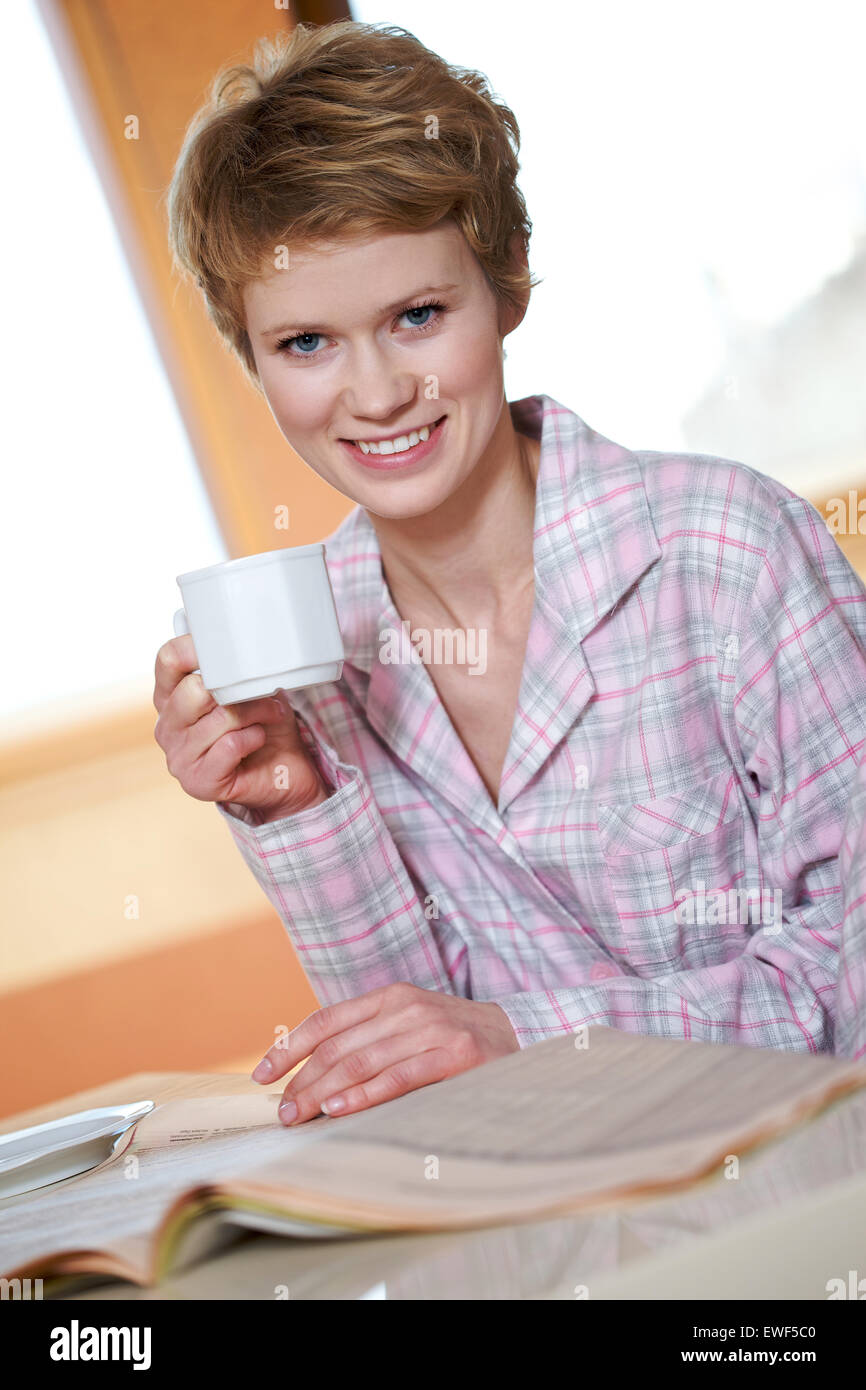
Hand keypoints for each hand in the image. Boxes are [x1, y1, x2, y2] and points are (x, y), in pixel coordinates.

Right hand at [153, 635, 328, 818]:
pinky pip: (230, 745)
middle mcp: (168, 727)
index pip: (168, 660)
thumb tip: (240, 649)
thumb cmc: (264, 726)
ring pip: (220, 718)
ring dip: (257, 712)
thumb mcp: (250, 689)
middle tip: (265, 694)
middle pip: (194, 689)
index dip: (195, 646)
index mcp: (171, 698)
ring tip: (272, 715)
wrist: (286, 774)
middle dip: (238, 688)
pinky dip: (254, 737)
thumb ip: (232, 670)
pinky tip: (258, 739)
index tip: (229, 649)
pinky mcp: (198, 781)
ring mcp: (178, 757)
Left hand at [250, 982, 519, 1123]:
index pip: (326, 1020)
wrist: (517, 1036)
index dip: (290, 1048)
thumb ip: (367, 1040)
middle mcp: (405, 1007)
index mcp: (389, 997)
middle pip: (338, 1046)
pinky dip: (364, 1094)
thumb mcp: (407, 1026)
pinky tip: (339, 1109)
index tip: (262, 1075)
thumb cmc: (451, 1040)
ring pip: (362, 1062)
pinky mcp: (454, 1054)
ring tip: (298, 1115)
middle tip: (280, 1112)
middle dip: (302, 1080)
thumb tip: (310, 1076)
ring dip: (323, 1091)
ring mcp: (431, 1028)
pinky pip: (398, 1077)